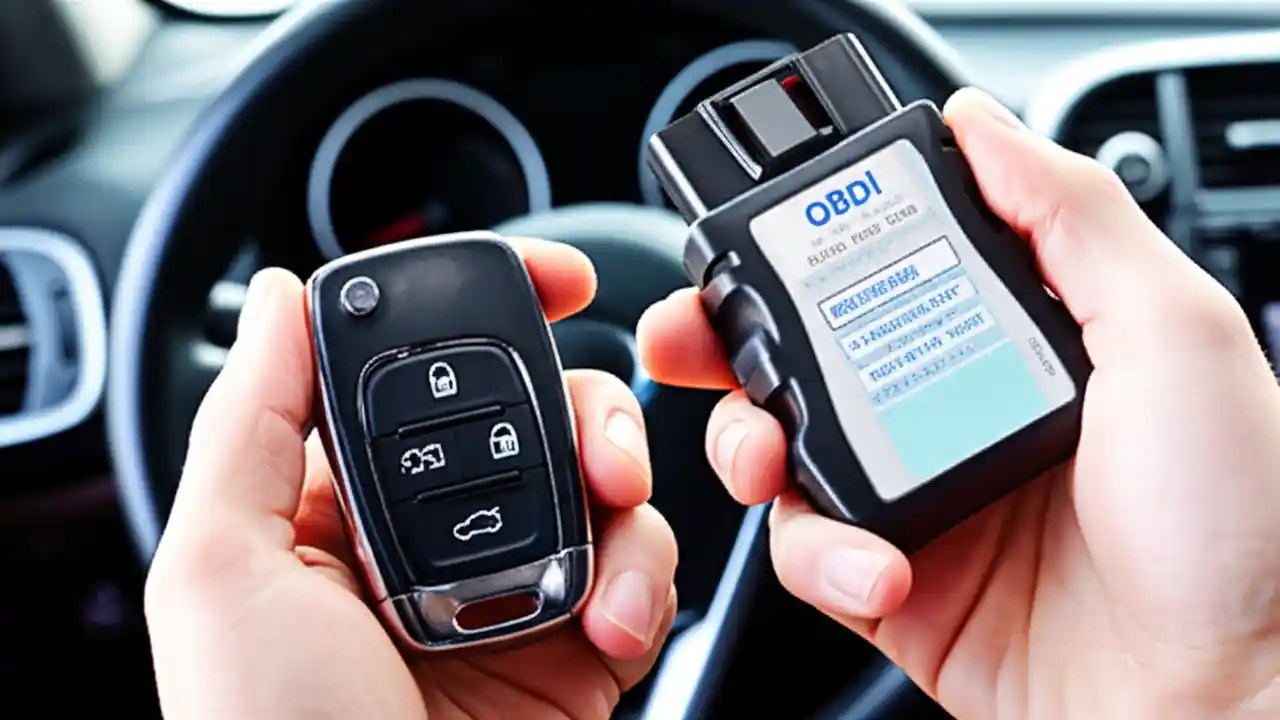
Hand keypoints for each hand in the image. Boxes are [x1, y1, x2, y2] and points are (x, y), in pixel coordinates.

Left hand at [144, 239, 677, 719]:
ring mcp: (517, 592)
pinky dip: (649, 586)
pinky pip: (645, 574)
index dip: (492, 309)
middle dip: (589, 408)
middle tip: (601, 446)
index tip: (556, 278)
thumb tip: (284, 298)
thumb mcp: (222, 572)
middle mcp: (436, 539)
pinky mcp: (581, 649)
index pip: (425, 371)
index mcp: (342, 502)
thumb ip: (254, 423)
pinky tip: (612, 628)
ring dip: (628, 502)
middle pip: (540, 413)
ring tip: (603, 560)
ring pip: (608, 485)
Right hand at [637, 88, 1279, 718]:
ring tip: (769, 464)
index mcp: (1012, 341)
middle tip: (691, 342)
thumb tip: (981, 127)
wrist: (1222, 699)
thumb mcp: (1171, 331)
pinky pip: (805, 555)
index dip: (803, 253)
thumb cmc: (1237, 527)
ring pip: (778, 453)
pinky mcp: (890, 586)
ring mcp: (918, 502)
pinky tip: (877, 569)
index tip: (755, 248)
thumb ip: (1069, 215)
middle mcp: (953, 414)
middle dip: (726, 343)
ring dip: (748, 450)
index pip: (879, 270)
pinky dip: (818, 559)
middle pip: (802, 357)